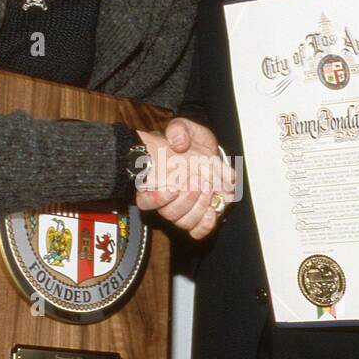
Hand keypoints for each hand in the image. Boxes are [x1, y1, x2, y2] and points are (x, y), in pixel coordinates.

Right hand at [133, 122, 235, 239]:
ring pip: (184, 222)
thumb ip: (178, 130)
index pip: (145, 201)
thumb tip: (178, 143)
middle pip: (168, 214)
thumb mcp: (182, 127)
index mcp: (153, 182)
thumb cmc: (189, 140)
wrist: (206, 150)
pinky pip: (197, 231)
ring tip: (207, 189)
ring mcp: (183, 209)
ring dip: (197, 208)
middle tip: (198, 182)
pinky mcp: (199, 214)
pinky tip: (213, 211)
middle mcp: (166, 201)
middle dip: (186, 200)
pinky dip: (206, 224)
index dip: (157, 199)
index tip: (172, 186)